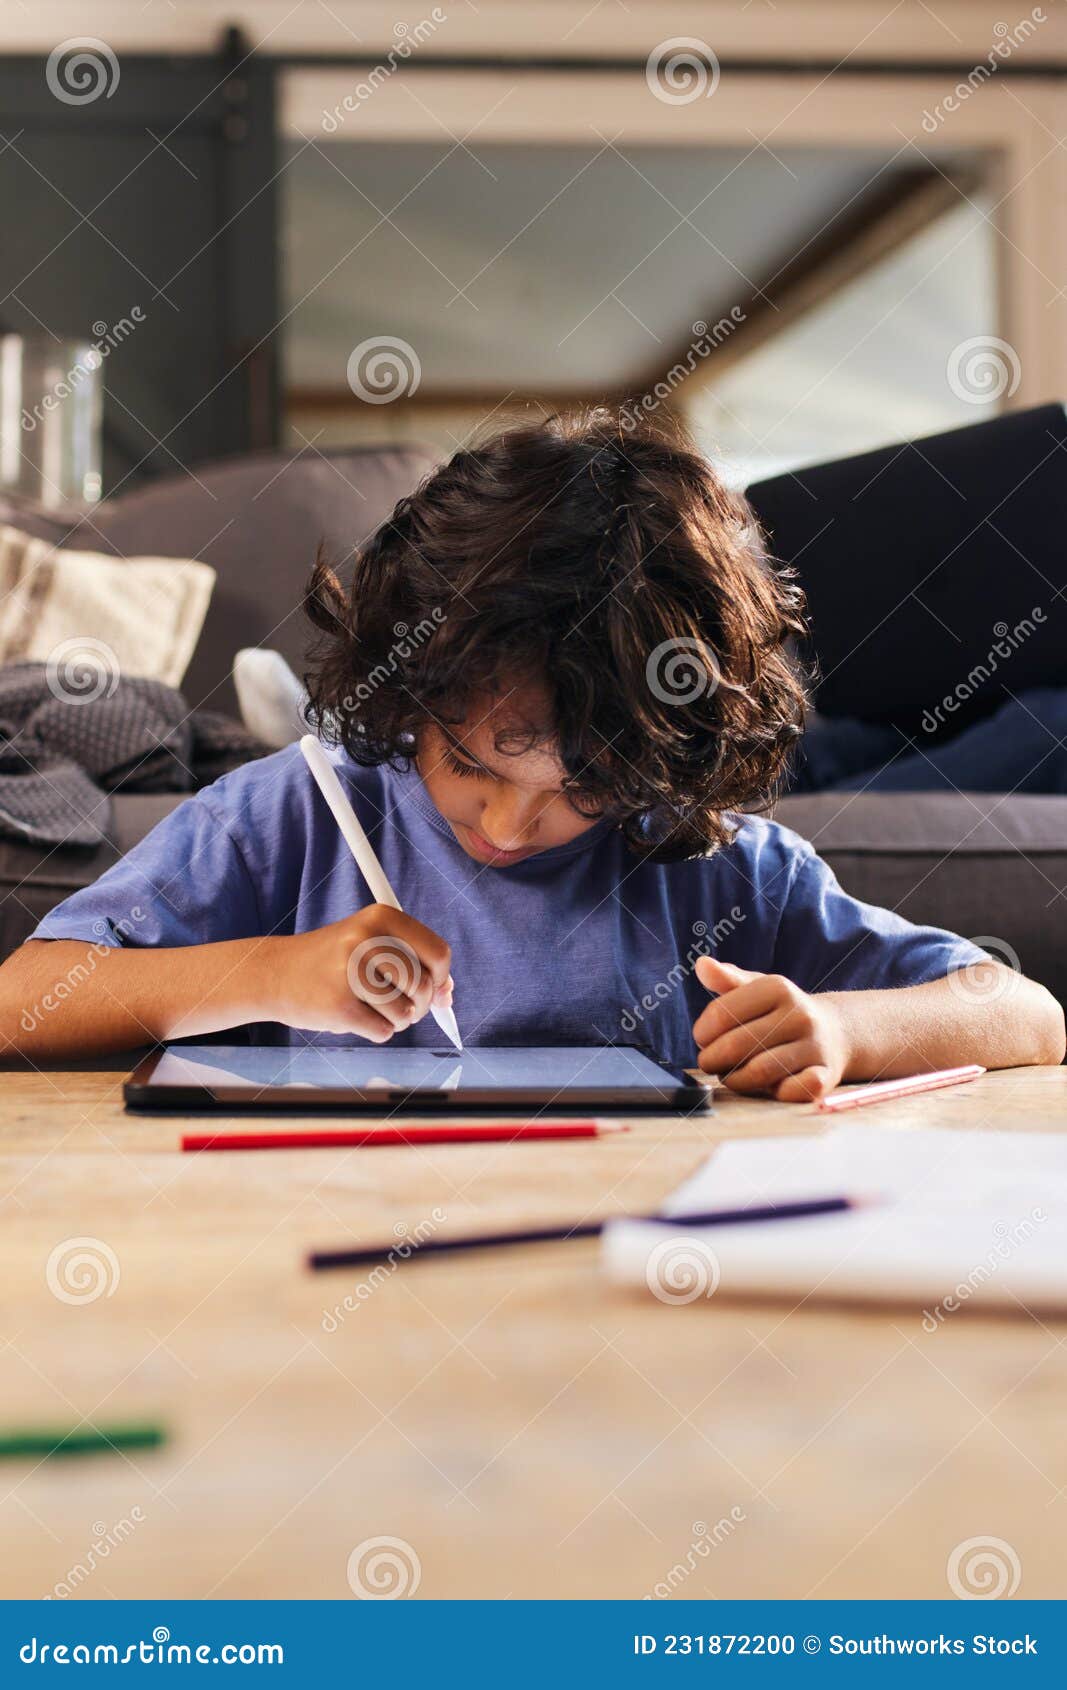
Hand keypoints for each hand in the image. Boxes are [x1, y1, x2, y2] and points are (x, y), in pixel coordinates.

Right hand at [264, 906, 452, 1040]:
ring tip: (369, 1006)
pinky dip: (374, 1031)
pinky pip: (383, 1031)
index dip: (439, 978)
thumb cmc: (331, 962)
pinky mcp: (339, 1005)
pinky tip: (353, 1015)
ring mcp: (351, 971)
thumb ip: (413, 963)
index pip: (438, 953)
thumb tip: (447, 994)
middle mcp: (367, 939)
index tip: (430, 988)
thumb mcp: (372, 946)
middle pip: (424, 986)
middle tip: (395, 1003)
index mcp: (382, 917)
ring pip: (406, 1013)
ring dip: (394, 1020)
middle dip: (418, 1004)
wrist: (274, 973)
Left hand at [692, 955, 847, 1100]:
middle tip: (709, 1062)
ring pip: (759, 1071)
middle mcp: (799, 1015)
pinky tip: (767, 1086)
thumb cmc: (782, 1011)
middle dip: (712, 1059)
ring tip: (730, 1076)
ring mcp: (815, 1046)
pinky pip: (794, 1090)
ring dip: (735, 1080)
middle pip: (735, 1045)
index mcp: (777, 988)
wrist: (834, 1031)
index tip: (703, 1039)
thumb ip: (727, 980)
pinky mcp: (826, 1075)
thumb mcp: (757, 988)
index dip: (702, 1032)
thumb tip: (701, 964)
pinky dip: (775, 1093)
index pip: (721, 1014)